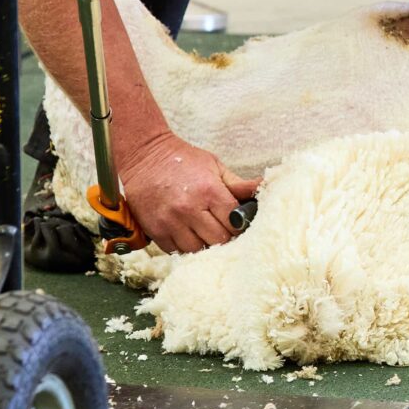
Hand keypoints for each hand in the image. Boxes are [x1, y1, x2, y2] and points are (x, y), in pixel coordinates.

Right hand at [117, 131, 258, 254]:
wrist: (144, 157)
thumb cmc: (183, 160)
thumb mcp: (215, 166)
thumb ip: (239, 184)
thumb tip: (263, 187)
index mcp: (209, 191)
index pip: (234, 222)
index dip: (241, 225)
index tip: (241, 224)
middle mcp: (190, 209)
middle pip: (218, 240)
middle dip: (226, 238)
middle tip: (226, 232)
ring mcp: (171, 222)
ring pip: (198, 250)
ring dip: (206, 246)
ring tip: (208, 236)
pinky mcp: (156, 231)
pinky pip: (176, 251)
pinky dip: (186, 248)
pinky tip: (191, 237)